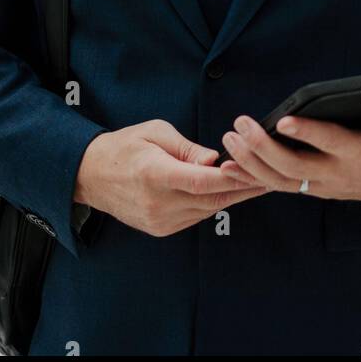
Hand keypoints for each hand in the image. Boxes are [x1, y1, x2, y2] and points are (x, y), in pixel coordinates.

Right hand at [74, 120, 266, 236]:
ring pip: (207, 211)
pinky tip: (230, 193)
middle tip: (269, 176)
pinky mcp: (161, 229)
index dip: (231, 177)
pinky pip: (196, 217)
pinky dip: (214, 204)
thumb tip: (214, 159)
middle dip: (242, 188)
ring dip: (233, 198)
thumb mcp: (154, 132)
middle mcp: (158, 203)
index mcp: (154, 174)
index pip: (202, 181)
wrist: (91, 175)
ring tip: (258, 183)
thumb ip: (186, 147)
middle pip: (211, 199)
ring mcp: (159, 220)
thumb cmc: (123, 147)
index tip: (255, 169)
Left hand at [219, 102, 360, 205]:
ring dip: (252, 163)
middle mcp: (338, 173)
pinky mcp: (317, 188)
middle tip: (240, 125)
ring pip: (281, 181)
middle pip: (294, 166)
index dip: (307, 132)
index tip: (283, 120)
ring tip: (229, 141)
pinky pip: (281, 186)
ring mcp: (325, 185)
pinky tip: (231, 167)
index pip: (330, 142)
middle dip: (263, 147)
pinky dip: (254, 178)